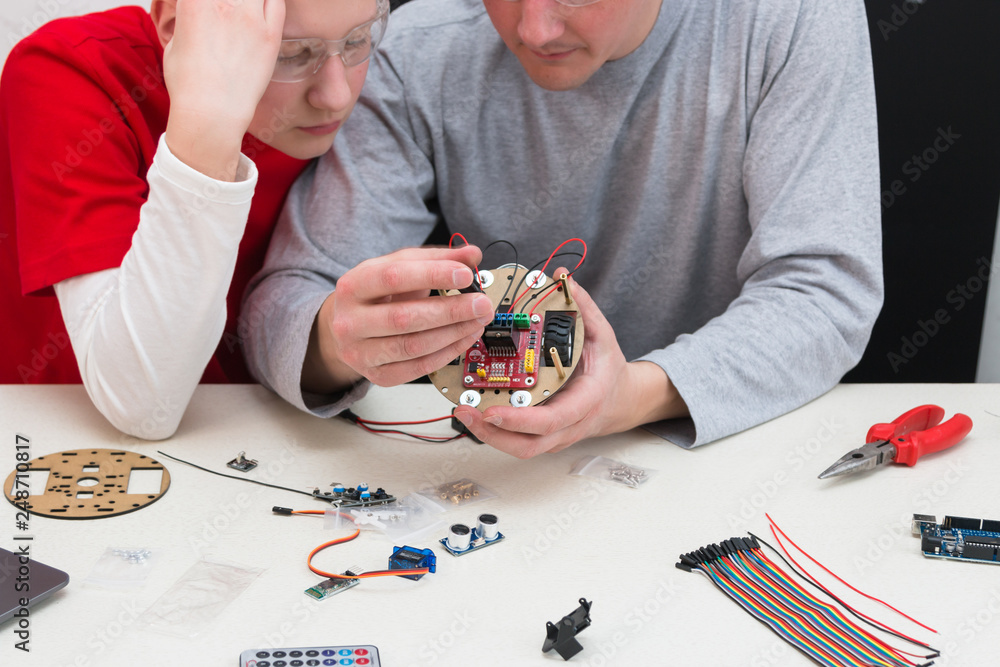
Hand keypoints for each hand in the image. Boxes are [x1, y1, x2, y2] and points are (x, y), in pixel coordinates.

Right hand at [162, 0, 285, 178]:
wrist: (212, 113)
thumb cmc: (188, 83)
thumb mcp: (174, 42)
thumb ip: (189, 19)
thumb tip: (194, 14)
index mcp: (194, 1)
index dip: (206, 0)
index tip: (210, 8)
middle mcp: (223, 3)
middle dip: (227, 0)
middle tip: (227, 14)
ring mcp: (250, 18)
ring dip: (248, 1)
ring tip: (244, 14)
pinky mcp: (271, 35)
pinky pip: (277, 2)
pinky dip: (269, 0)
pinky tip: (262, 7)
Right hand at [303, 246, 495, 392]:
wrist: (348, 328)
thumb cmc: (376, 295)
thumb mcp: (398, 268)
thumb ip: (434, 259)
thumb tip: (472, 255)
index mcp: (353, 286)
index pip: (393, 277)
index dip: (432, 275)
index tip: (464, 274)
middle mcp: (350, 322)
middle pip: (404, 317)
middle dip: (450, 310)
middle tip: (481, 303)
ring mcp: (360, 353)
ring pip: (413, 346)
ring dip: (453, 333)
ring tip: (478, 320)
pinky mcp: (377, 375)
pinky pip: (419, 368)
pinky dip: (448, 352)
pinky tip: (465, 338)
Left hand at [452, 270, 688, 457]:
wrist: (619, 398)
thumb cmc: (607, 368)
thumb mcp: (602, 333)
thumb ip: (582, 306)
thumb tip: (561, 278)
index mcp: (585, 400)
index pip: (551, 420)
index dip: (520, 420)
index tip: (493, 410)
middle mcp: (568, 424)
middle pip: (528, 445)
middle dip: (493, 434)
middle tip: (466, 411)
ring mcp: (555, 435)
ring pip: (519, 448)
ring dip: (488, 436)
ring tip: (463, 412)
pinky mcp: (542, 436)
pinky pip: (516, 441)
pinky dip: (494, 432)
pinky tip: (474, 411)